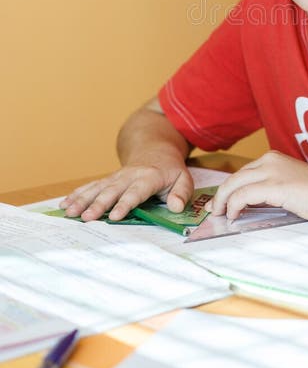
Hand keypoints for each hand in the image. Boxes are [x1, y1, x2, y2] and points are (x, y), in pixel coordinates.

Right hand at [60, 162, 193, 221]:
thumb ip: (181, 193)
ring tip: (69, 213)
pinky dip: (77, 194)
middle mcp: (129, 176)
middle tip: (86, 218)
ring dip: (82, 200)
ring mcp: (116, 177)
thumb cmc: (170, 169)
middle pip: (112, 191)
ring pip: (97, 188)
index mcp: (149, 177)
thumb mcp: (183, 179)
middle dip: (98, 204)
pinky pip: (91, 186)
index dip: (125, 204)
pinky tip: (65, 204)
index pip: (136, 192)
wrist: (154, 149)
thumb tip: (176, 207)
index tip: (115, 216)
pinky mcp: (107, 179)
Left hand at [206, 151, 307, 222]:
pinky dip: (234, 206)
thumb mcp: (289, 186)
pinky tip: (234, 216)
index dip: (229, 188)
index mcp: (273, 158)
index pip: (242, 172)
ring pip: (234, 185)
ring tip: (220, 215)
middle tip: (214, 210)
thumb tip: (249, 203)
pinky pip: (243, 196)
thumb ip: (269, 190)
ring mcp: (271, 172)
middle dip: (221, 195)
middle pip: (234, 177)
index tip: (221, 202)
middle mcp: (269, 160)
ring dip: (223, 201)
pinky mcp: (274, 186)